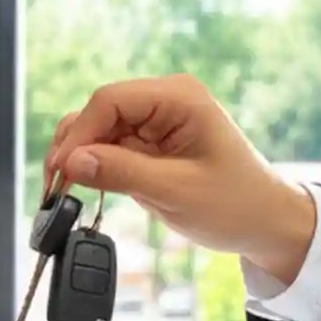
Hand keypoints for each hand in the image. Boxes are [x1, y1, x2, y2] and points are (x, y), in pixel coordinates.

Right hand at [44, 75, 314, 284]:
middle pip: (98, 112)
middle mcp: (164, 101)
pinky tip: (80, 187)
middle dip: (73, 146)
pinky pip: (108, 147)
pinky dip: (90, 166)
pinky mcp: (149, 144)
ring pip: (97, 129)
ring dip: (77, 157)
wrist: (266, 223)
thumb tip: (72, 162)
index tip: (61, 171)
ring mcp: (155, 122)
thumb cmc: (236, 204)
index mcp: (179, 98)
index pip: (109, 100)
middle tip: (54, 185)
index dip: (79, 134)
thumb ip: (121, 173)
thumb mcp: (176, 191)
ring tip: (61, 189)